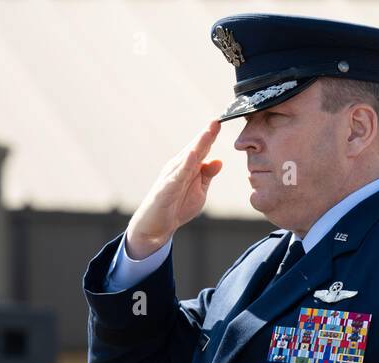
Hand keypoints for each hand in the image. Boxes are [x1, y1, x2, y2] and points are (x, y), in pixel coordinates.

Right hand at [126, 121, 224, 258]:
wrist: (156, 226)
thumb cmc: (176, 207)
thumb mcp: (199, 191)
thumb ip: (207, 176)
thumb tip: (219, 160)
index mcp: (188, 167)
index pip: (202, 148)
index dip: (211, 136)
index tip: (222, 122)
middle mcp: (179, 167)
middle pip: (195, 147)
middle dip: (206, 134)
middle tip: (217, 120)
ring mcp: (172, 176)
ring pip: (188, 156)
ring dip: (199, 143)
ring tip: (210, 130)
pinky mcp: (167, 187)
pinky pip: (178, 174)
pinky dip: (187, 163)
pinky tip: (195, 154)